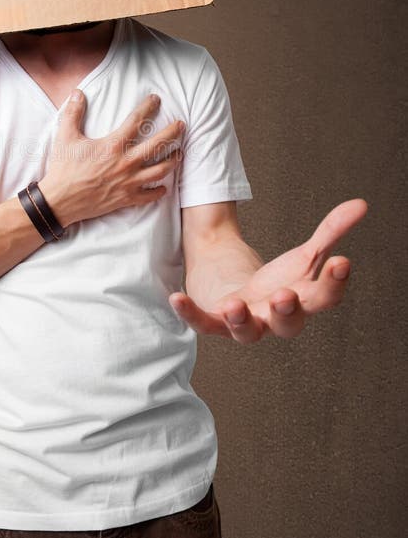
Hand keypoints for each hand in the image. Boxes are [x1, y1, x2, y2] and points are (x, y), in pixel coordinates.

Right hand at [39, 90, 183, 226]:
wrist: (60, 201)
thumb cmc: (63, 168)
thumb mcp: (65, 137)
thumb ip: (73, 112)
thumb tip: (78, 92)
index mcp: (113, 145)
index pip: (136, 121)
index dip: (148, 107)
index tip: (156, 99)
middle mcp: (126, 163)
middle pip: (158, 145)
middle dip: (173, 133)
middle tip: (181, 125)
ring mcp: (128, 182)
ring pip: (160, 170)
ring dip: (173, 161)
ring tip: (180, 153)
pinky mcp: (126, 199)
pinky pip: (150, 196)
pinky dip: (160, 191)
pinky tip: (164, 186)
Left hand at [169, 198, 367, 341]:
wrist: (232, 283)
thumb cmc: (274, 279)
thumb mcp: (302, 255)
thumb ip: (330, 232)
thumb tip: (361, 205)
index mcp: (301, 301)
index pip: (324, 298)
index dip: (334, 283)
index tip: (341, 261)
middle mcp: (274, 318)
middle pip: (288, 324)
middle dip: (287, 311)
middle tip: (284, 295)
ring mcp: (244, 323)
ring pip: (246, 332)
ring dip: (241, 320)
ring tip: (234, 304)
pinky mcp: (214, 321)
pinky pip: (202, 322)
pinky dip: (190, 314)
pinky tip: (177, 299)